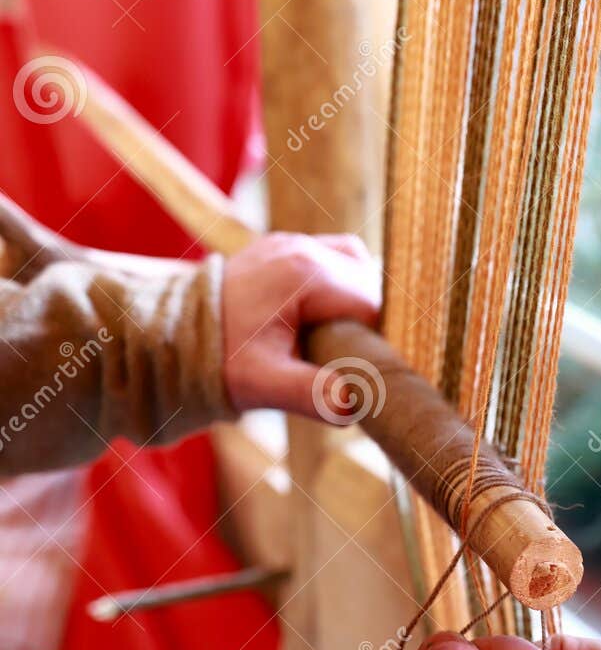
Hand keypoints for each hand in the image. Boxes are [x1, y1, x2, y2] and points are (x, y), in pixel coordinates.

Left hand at [222, 232, 381, 417]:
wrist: (165, 334)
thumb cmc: (215, 361)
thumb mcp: (262, 384)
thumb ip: (311, 393)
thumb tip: (352, 405)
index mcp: (306, 275)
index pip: (375, 305)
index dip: (385, 340)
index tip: (377, 370)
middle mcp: (304, 249)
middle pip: (371, 283)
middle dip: (376, 322)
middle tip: (362, 360)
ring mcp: (292, 244)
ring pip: (358, 265)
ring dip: (362, 300)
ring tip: (349, 339)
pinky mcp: (284, 250)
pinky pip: (335, 260)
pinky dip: (343, 286)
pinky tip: (330, 318)